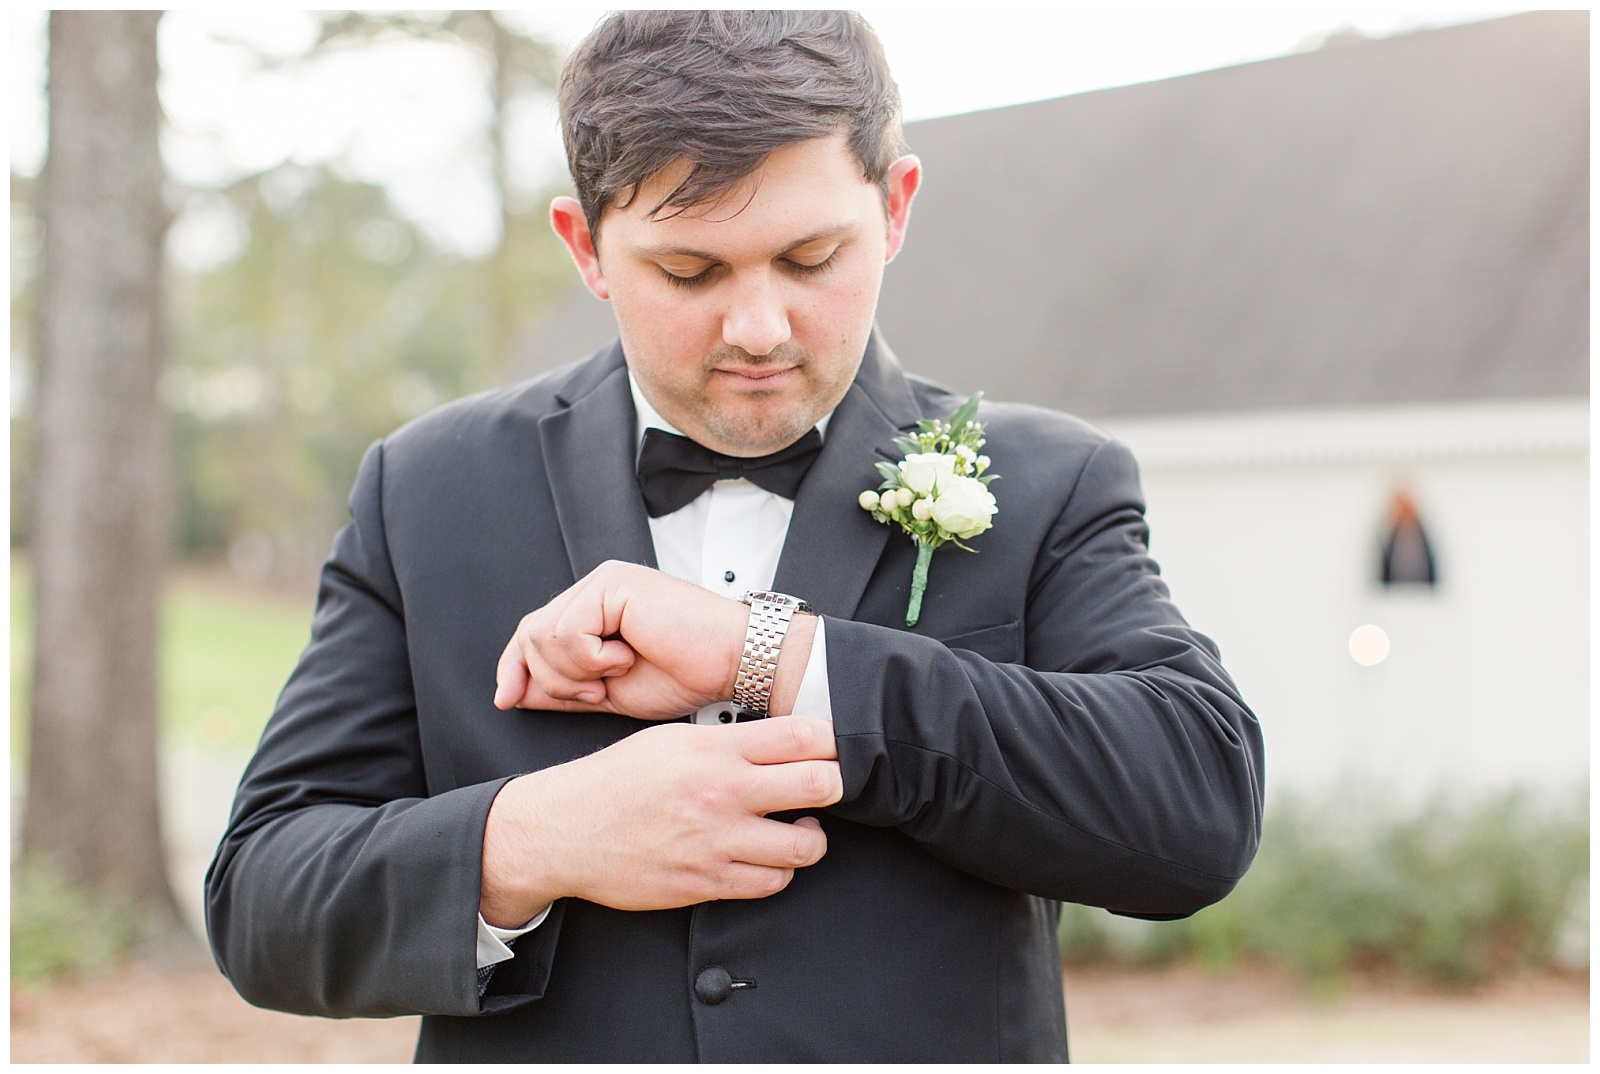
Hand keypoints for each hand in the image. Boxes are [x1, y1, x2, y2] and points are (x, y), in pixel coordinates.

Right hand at [480, 716, 841, 925]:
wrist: (564, 831)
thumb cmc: (613, 782)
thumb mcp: (669, 738)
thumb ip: (725, 738)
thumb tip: (778, 738)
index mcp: (713, 749)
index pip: (803, 736)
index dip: (831, 739)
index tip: (833, 746)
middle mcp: (722, 793)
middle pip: (820, 785)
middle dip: (833, 784)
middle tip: (826, 785)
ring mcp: (718, 842)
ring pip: (806, 846)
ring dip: (811, 836)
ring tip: (801, 827)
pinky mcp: (708, 882)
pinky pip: (772, 883)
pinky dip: (779, 871)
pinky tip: (769, 856)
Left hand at [493, 560, 813, 720]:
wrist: (731, 664)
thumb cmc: (685, 675)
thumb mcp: (609, 691)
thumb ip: (564, 688)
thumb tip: (515, 692)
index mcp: (593, 610)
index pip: (532, 633)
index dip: (514, 667)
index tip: (506, 700)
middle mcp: (594, 590)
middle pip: (530, 635)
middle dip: (552, 679)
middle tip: (596, 693)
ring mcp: (603, 582)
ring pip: (544, 635)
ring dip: (574, 672)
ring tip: (616, 674)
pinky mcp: (613, 583)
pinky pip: (569, 631)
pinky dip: (590, 658)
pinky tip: (624, 658)